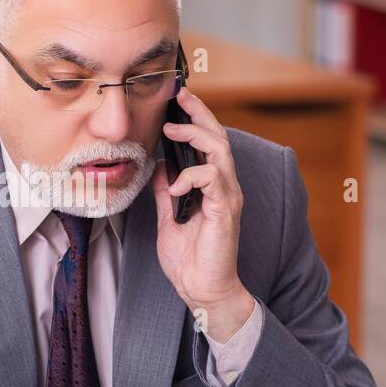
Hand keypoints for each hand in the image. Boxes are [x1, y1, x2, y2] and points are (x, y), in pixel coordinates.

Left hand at [151, 85, 254, 342]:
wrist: (202, 290)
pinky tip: (176, 185)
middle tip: (180, 96)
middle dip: (200, 113)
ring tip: (172, 129)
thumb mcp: (168, 217)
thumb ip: (166, 190)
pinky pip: (213, 180)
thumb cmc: (189, 259)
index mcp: (212, 186)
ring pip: (220, 152)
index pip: (209, 142)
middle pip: (218, 138)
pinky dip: (192, 176)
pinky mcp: (225, 211)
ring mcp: (227, 198)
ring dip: (196, 135)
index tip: (178, 100)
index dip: (196, 118)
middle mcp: (225, 187)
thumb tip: (158, 165)